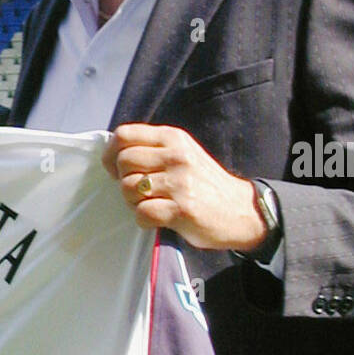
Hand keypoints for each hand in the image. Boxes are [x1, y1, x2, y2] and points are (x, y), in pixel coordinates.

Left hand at [103, 124, 267, 251]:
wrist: (241, 210)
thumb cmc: (204, 183)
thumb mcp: (182, 153)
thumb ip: (153, 150)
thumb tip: (112, 155)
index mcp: (173, 138)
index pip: (124, 135)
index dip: (112, 154)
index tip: (117, 170)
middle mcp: (176, 156)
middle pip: (124, 162)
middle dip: (124, 180)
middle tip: (140, 191)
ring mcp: (179, 183)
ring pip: (129, 188)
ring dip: (133, 202)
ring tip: (152, 204)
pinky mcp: (182, 209)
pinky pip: (142, 213)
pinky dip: (144, 220)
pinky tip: (158, 218)